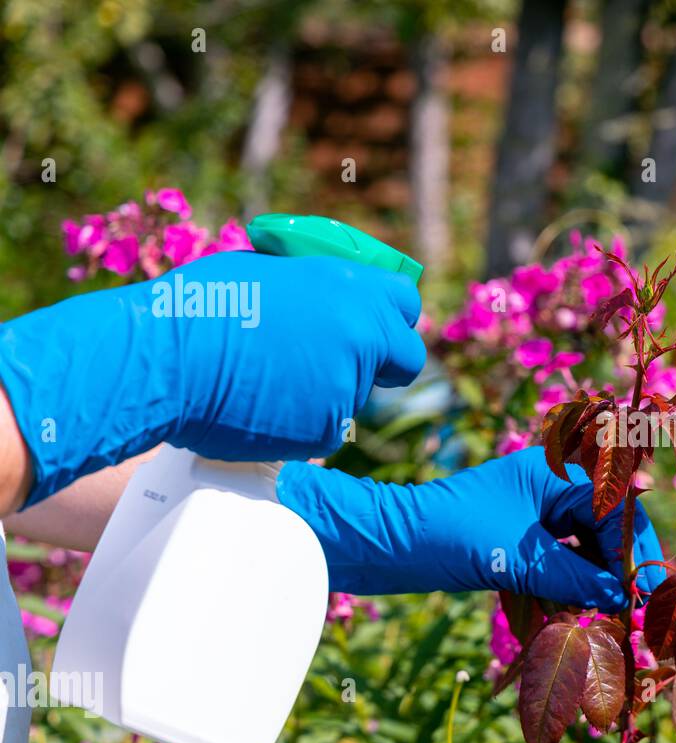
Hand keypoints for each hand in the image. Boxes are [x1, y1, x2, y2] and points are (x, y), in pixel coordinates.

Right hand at [0, 252, 423, 506]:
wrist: (162, 360)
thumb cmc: (200, 306)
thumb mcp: (267, 271)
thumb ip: (316, 286)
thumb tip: (332, 294)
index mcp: (352, 288)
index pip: (405, 303)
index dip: (390, 319)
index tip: (375, 330)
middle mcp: (362, 336)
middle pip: (404, 358)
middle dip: (384, 364)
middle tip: (343, 366)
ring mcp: (348, 386)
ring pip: (353, 395)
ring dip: (325, 391)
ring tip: (264, 378)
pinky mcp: (325, 430)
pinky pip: (323, 428)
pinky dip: (298, 423)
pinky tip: (258, 406)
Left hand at [276, 446, 666, 611]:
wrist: (383, 544)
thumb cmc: (448, 535)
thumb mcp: (519, 558)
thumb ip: (575, 577)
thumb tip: (621, 599)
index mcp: (553, 470)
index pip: (617, 506)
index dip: (633, 550)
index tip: (641, 593)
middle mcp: (549, 485)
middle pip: (606, 525)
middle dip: (618, 566)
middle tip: (630, 609)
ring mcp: (532, 511)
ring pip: (583, 546)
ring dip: (593, 581)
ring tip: (603, 617)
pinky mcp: (516, 538)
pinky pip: (558, 560)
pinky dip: (567, 585)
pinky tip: (573, 613)